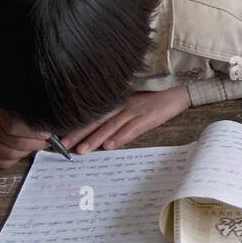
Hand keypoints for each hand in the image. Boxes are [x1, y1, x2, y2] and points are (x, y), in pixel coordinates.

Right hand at [0, 88, 48, 169]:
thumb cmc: (7, 107)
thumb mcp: (18, 103)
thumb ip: (33, 112)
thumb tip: (57, 126)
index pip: (15, 126)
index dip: (34, 132)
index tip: (48, 134)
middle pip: (15, 143)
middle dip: (35, 144)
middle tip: (47, 142)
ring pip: (10, 154)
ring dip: (26, 152)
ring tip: (33, 145)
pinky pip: (1, 163)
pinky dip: (15, 160)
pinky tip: (19, 151)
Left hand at [61, 87, 191, 153]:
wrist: (178, 92)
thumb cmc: (154, 98)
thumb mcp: (133, 101)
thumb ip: (118, 112)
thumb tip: (102, 130)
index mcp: (118, 101)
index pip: (94, 115)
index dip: (78, 126)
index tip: (63, 137)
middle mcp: (123, 105)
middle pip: (97, 120)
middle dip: (80, 134)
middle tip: (64, 146)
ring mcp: (135, 110)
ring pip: (111, 126)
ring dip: (96, 138)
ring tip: (82, 150)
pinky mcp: (148, 117)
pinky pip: (132, 129)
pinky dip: (120, 137)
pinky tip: (110, 146)